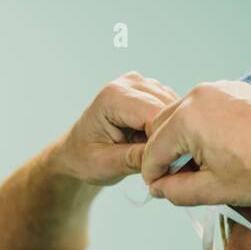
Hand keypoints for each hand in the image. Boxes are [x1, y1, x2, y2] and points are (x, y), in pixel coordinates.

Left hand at [53, 72, 178, 185]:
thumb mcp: (106, 165)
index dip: (163, 142)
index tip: (160, 166)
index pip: (154, 115)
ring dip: (170, 134)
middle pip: (168, 110)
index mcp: (113, 96)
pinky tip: (154, 144)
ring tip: (153, 154)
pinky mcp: (152, 91)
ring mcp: (143, 84)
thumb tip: (164, 158)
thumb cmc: (84, 158)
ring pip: (174, 110)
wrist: (76, 152)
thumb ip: (134, 159)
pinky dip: (169, 129)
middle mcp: (130, 83)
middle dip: (168, 138)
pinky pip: (173, 110)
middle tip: (160, 166)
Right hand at [140, 81, 250, 205]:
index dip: (154, 177)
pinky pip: (203, 108)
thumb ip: (178, 191)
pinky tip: (218, 148)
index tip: (163, 192)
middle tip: (180, 180)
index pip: (153, 152)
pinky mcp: (232, 89)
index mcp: (187, 120)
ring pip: (181, 116)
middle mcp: (196, 97)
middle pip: (161, 129)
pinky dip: (200, 128)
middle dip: (166, 156)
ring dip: (181, 141)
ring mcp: (215, 88)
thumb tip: (159, 188)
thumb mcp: (216, 190)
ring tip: (201, 166)